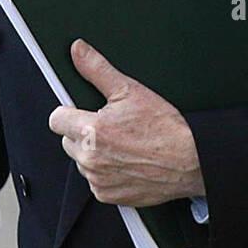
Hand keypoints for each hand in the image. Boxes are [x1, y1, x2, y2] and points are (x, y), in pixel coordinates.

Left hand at [48, 38, 203, 206]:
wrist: (191, 160)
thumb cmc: (165, 128)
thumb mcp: (130, 90)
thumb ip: (97, 70)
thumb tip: (78, 51)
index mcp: (91, 131)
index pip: (56, 119)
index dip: (69, 112)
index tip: (82, 112)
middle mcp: (90, 159)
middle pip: (68, 141)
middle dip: (83, 133)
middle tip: (111, 127)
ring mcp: (98, 180)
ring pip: (82, 162)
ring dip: (94, 154)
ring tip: (122, 145)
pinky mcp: (108, 196)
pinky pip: (96, 182)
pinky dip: (106, 174)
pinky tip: (127, 162)